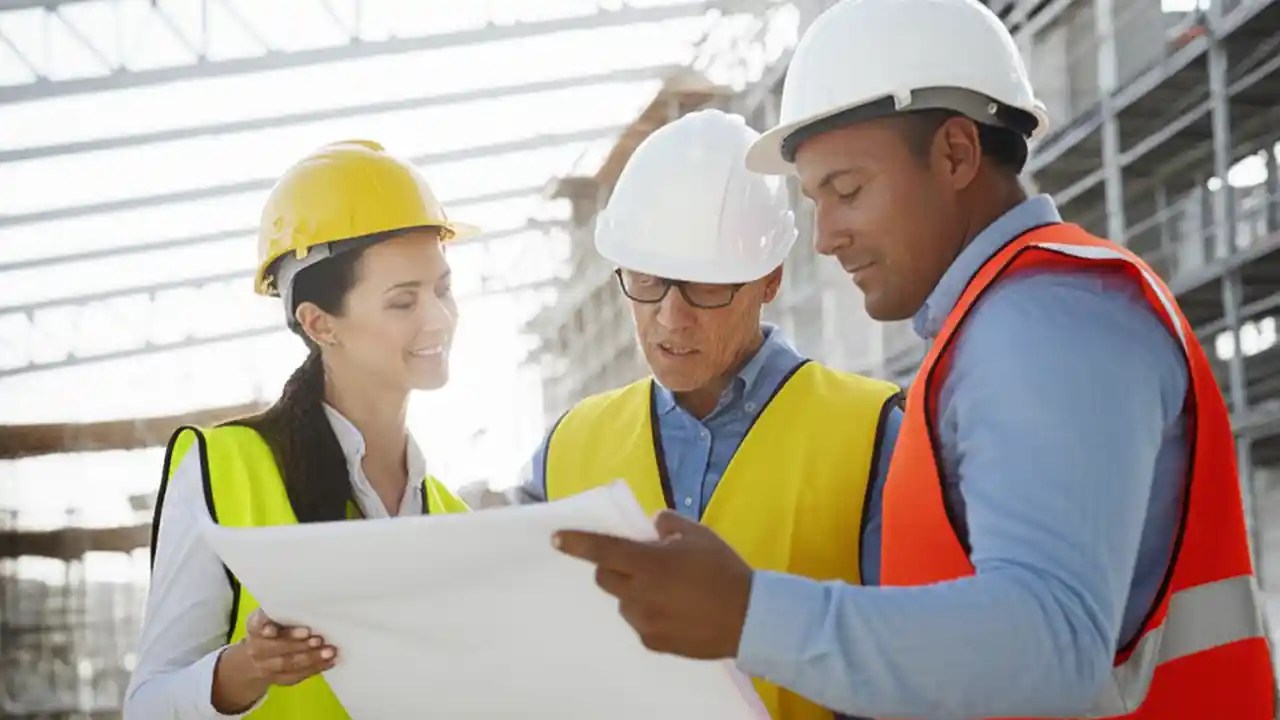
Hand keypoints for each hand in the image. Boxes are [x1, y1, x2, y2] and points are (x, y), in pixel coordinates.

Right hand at [211, 609, 336, 712]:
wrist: (254, 658)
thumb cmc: (273, 626)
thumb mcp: (271, 615)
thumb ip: (283, 610)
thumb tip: (312, 598)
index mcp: (255, 626)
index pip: (257, 626)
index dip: (264, 628)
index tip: (272, 630)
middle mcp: (256, 647)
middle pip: (275, 647)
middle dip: (297, 644)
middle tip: (318, 639)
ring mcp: (266, 666)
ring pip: (287, 664)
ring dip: (310, 658)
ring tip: (329, 652)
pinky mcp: (278, 678)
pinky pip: (296, 675)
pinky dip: (314, 668)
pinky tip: (330, 662)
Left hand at [553, 510, 753, 659]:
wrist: (750, 618)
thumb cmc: (724, 570)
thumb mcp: (699, 535)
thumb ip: (668, 524)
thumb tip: (652, 526)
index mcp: (648, 563)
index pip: (602, 550)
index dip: (576, 543)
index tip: (557, 539)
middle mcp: (639, 594)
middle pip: (605, 577)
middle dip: (615, 567)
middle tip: (643, 563)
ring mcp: (644, 621)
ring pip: (622, 601)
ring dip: (634, 592)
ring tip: (669, 591)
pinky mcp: (653, 642)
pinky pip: (639, 623)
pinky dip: (649, 613)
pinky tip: (676, 611)